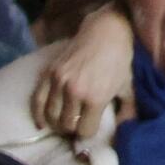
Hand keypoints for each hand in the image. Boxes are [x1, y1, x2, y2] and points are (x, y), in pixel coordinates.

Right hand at [30, 5, 133, 140]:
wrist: (106, 32)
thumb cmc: (119, 60)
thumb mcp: (127, 88)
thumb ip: (127, 111)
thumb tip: (124, 129)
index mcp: (95, 98)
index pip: (85, 131)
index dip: (89, 132)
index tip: (91, 126)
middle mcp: (74, 92)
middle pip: (66, 125)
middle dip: (73, 128)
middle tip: (77, 123)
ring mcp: (59, 81)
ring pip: (51, 116)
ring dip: (57, 123)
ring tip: (64, 121)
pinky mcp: (49, 73)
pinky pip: (37, 100)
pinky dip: (37, 115)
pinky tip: (41, 124)